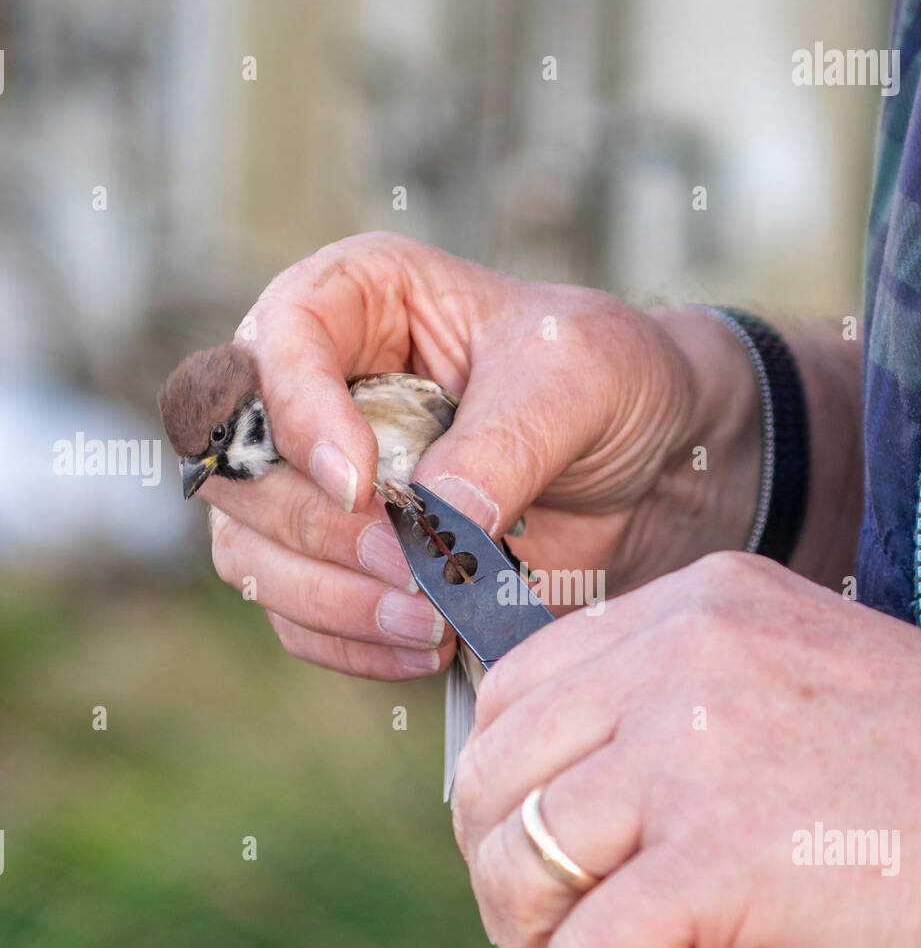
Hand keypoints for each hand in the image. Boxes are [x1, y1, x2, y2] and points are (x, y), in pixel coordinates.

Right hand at [202, 233, 759, 679]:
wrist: (651, 464)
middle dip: (322, 533)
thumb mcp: (578, 380)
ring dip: (331, 601)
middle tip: (413, 571)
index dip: (299, 418)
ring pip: (252, 552)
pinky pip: (298, 616)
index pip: (273, 345)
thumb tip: (431, 519)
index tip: (363, 484)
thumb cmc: (611, 381)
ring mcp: (316, 484)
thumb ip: (505, 441)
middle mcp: (313, 389)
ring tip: (430, 623)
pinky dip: (352, 643)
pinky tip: (428, 646)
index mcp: (356, 302)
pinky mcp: (341, 562)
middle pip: (242, 468)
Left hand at [451, 551, 920, 947]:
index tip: (546, 872)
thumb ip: (674, 728)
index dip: (502, 802)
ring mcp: (693, 749)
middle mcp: (678, 657)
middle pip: (493, 782)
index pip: (514, 694)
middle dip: (506, 890)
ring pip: (520, 869)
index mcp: (692, 610)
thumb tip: (567, 826)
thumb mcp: (784, 698)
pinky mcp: (722, 854)